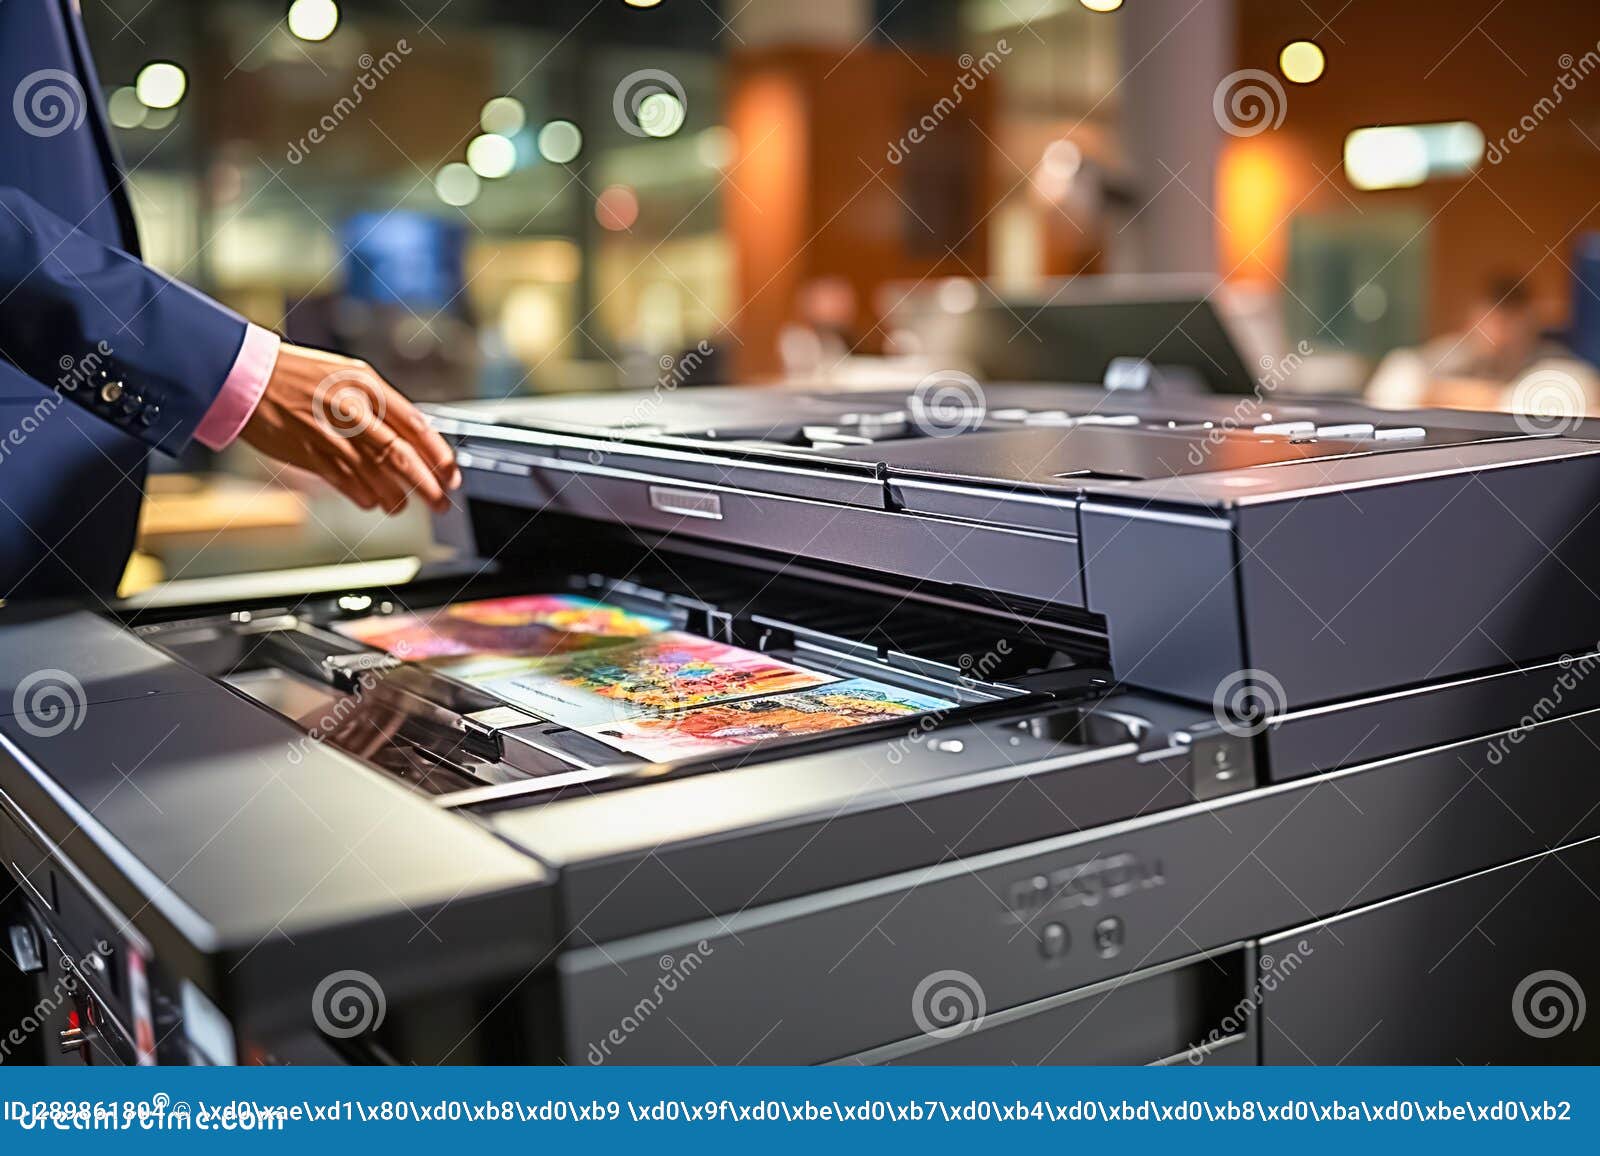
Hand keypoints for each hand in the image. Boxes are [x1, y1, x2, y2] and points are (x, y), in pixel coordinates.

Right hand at [238, 343, 460, 513]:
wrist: (247, 375)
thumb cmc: (299, 375)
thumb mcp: (348, 375)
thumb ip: (380, 404)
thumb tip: (412, 436)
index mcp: (367, 385)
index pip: (416, 426)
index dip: (439, 456)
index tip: (451, 475)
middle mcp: (351, 409)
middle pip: (400, 455)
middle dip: (426, 485)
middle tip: (440, 503)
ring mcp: (329, 433)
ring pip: (374, 474)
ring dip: (394, 496)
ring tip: (401, 506)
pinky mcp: (308, 452)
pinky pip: (345, 481)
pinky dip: (363, 495)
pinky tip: (372, 502)